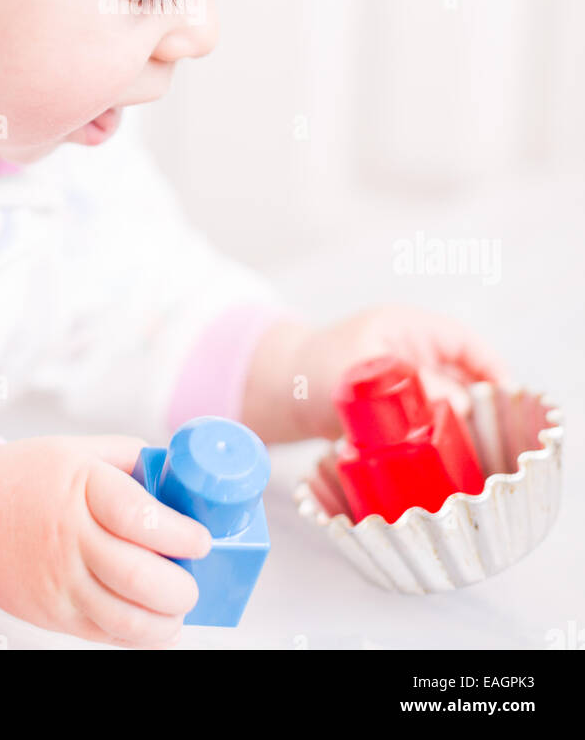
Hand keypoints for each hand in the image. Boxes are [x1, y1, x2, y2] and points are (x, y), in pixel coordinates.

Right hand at [0, 434, 211, 647]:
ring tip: (180, 606)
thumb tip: (180, 474)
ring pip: (126, 618)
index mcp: (82, 488)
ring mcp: (63, 582)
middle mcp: (71, 538)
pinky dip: (141, 637)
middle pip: (138, 576)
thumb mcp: (79, 450)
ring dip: (167, 619)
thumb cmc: (27, 479)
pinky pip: (106, 636)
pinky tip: (158, 625)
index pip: (137, 516)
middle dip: (181, 586)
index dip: (178, 533)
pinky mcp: (57, 615)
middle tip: (195, 577)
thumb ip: (130, 458)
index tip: (201, 540)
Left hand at [285, 303, 511, 441]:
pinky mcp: (398, 412)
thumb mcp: (363, 372)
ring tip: (473, 452)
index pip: (463, 341)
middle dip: (480, 402)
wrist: (282, 393)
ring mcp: (406, 382)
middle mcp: (412, 353)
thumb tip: (459, 405)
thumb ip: (411, 384)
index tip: (506, 395)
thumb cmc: (315, 369)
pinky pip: (429, 422)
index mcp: (407, 328)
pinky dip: (439, 439)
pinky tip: (446, 460)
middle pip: (463, 374)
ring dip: (460, 424)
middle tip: (491, 434)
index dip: (490, 365)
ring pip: (448, 401)